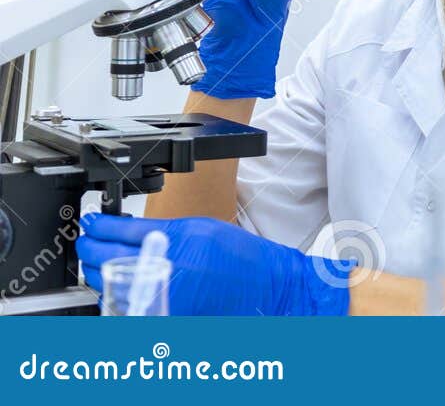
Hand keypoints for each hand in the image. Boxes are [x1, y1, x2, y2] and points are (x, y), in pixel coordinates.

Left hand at [78, 212, 353, 315]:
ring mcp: (162, 295)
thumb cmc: (238, 255)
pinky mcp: (162, 316)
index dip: (99, 225)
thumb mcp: (198, 228)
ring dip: (99, 272)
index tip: (91, 221)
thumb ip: (159, 230)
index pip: (121, 231)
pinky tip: (120, 283)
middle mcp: (166, 269)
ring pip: (110, 285)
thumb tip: (122, 230)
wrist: (264, 285)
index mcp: (177, 240)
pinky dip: (117, 294)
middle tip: (88, 241)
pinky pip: (126, 305)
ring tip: (101, 262)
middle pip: (107, 259)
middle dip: (91, 249)